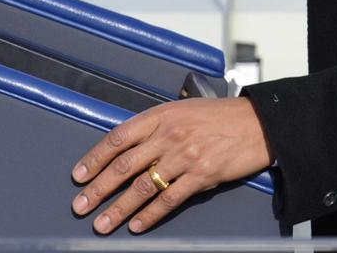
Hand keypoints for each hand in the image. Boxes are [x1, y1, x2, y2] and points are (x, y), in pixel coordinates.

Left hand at [70, 97, 273, 233]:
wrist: (257, 123)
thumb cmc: (219, 116)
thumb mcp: (182, 110)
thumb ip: (155, 127)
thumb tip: (126, 148)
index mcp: (160, 116)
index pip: (118, 138)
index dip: (95, 158)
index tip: (79, 175)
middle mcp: (169, 135)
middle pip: (124, 165)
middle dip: (98, 188)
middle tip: (80, 205)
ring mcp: (185, 156)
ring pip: (143, 186)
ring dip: (119, 208)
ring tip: (102, 224)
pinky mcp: (202, 175)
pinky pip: (170, 200)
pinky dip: (150, 215)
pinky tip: (136, 226)